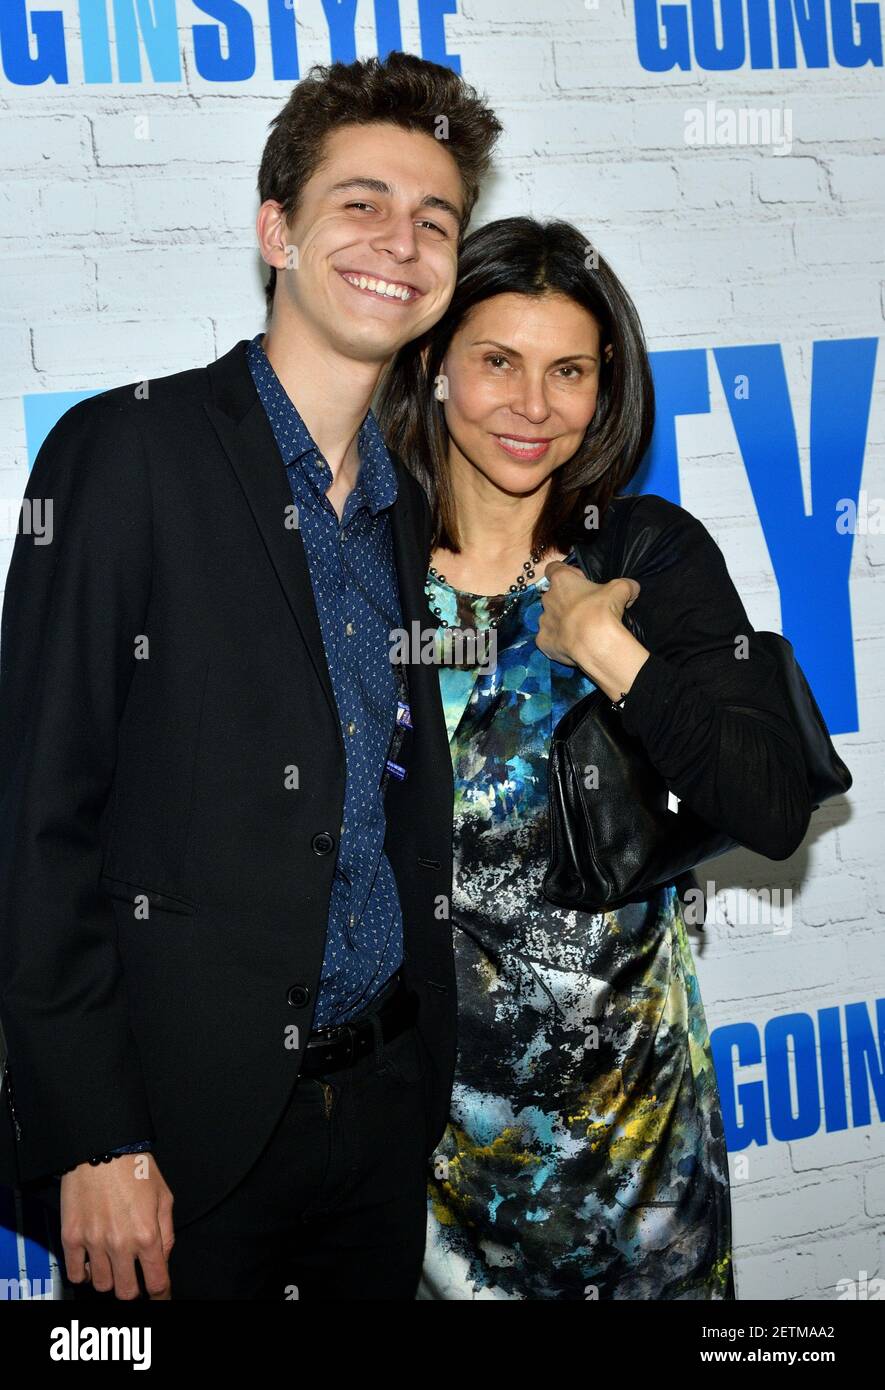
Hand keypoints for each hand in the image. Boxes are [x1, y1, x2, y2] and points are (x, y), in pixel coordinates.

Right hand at [61, 1153, 174, 1299]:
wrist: (101, 1147)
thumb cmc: (134, 1167)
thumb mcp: (163, 1196)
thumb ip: (166, 1232)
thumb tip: (162, 1258)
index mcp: (147, 1234)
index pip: (157, 1282)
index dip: (160, 1295)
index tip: (160, 1296)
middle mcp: (120, 1244)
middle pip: (127, 1292)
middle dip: (134, 1289)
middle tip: (135, 1277)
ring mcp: (93, 1243)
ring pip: (102, 1285)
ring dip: (110, 1278)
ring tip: (113, 1262)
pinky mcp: (71, 1237)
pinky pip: (76, 1273)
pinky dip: (84, 1273)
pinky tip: (92, 1261)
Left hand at [536, 560, 639, 667]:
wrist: (594, 643)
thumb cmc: (603, 611)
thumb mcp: (621, 589)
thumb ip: (625, 584)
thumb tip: (632, 588)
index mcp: (561, 580)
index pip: (554, 568)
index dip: (567, 573)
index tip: (580, 580)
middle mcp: (548, 598)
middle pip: (554, 595)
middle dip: (567, 600)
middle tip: (586, 609)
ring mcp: (543, 620)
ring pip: (551, 617)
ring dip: (563, 620)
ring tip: (581, 629)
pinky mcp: (543, 640)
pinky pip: (550, 638)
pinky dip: (559, 640)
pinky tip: (573, 644)